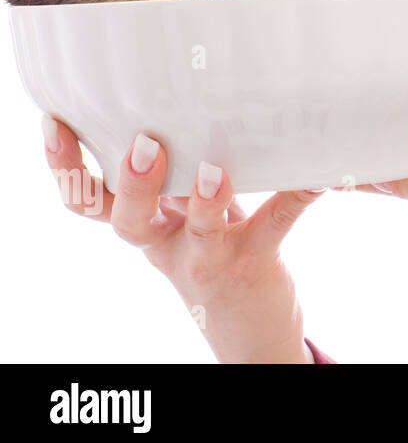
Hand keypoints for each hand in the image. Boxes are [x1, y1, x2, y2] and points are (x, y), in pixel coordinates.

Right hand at [42, 116, 323, 362]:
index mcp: (147, 229)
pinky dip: (297, 196)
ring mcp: (211, 258)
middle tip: (143, 146)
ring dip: (204, 201)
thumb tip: (181, 108)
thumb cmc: (217, 256)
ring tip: (212, 172)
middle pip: (131, 221)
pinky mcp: (254, 264)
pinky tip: (317, 177)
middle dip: (133, 185)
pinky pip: (276, 224)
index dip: (66, 168)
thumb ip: (176, 182)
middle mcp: (169, 246)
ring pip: (199, 231)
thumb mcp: (183, 222)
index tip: (56, 122)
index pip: (91, 201)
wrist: (251, 333)